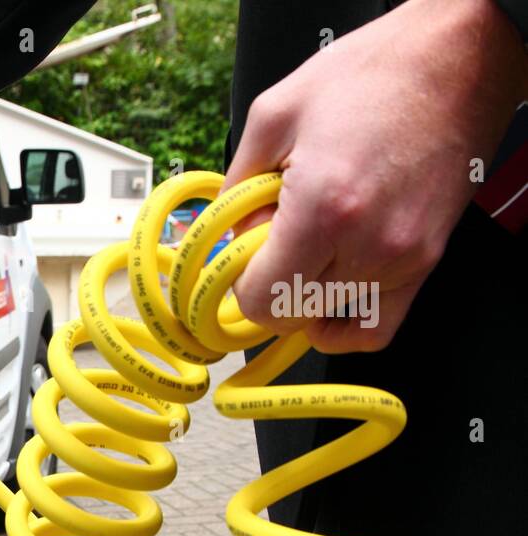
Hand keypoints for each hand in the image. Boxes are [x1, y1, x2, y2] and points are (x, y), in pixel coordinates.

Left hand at [222, 0, 527, 352]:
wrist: (456, 59)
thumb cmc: (371, 75)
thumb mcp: (273, 116)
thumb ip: (236, 187)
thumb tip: (226, 236)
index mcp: (322, 210)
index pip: (261, 301)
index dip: (238, 285)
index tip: (239, 258)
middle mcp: (367, 245)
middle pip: (289, 315)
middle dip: (267, 284)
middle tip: (270, 241)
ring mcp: (403, 259)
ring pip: (326, 318)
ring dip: (303, 291)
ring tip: (310, 239)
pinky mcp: (427, 260)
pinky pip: (376, 328)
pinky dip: (343, 325)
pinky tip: (324, 300)